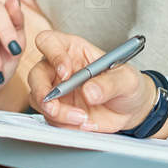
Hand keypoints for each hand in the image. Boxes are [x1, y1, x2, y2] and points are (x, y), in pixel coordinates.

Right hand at [25, 29, 157, 132]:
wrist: (131, 110)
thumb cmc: (127, 85)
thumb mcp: (126, 79)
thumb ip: (109, 83)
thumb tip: (89, 91)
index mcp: (72, 49)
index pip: (49, 42)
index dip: (52, 55)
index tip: (65, 72)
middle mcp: (58, 68)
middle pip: (36, 74)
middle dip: (43, 92)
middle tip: (56, 106)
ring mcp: (57, 91)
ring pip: (39, 100)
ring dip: (56, 113)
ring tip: (81, 118)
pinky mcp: (59, 111)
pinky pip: (51, 119)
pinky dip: (65, 125)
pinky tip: (85, 124)